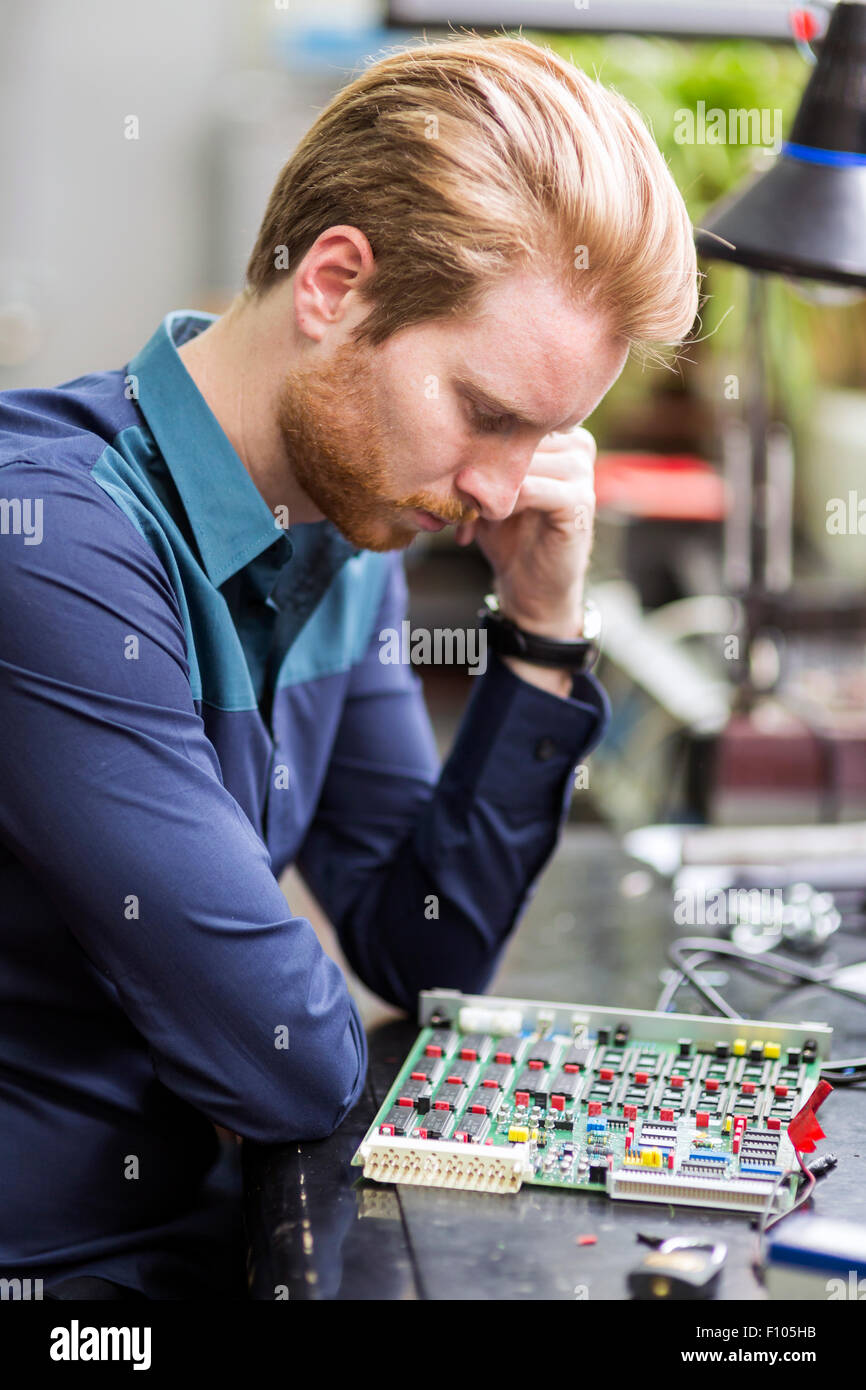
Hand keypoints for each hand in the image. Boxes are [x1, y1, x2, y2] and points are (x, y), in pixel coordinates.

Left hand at [455, 426, 596, 637]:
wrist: (529, 584)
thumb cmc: (505, 532)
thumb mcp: (485, 487)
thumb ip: (476, 458)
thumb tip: (446, 436)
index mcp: (556, 431)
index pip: (511, 415)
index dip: (477, 441)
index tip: (453, 473)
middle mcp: (576, 443)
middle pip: (515, 437)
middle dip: (479, 468)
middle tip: (454, 499)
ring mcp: (582, 471)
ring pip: (520, 462)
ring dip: (488, 489)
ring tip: (470, 515)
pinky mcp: (580, 501)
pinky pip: (532, 489)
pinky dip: (503, 505)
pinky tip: (489, 521)